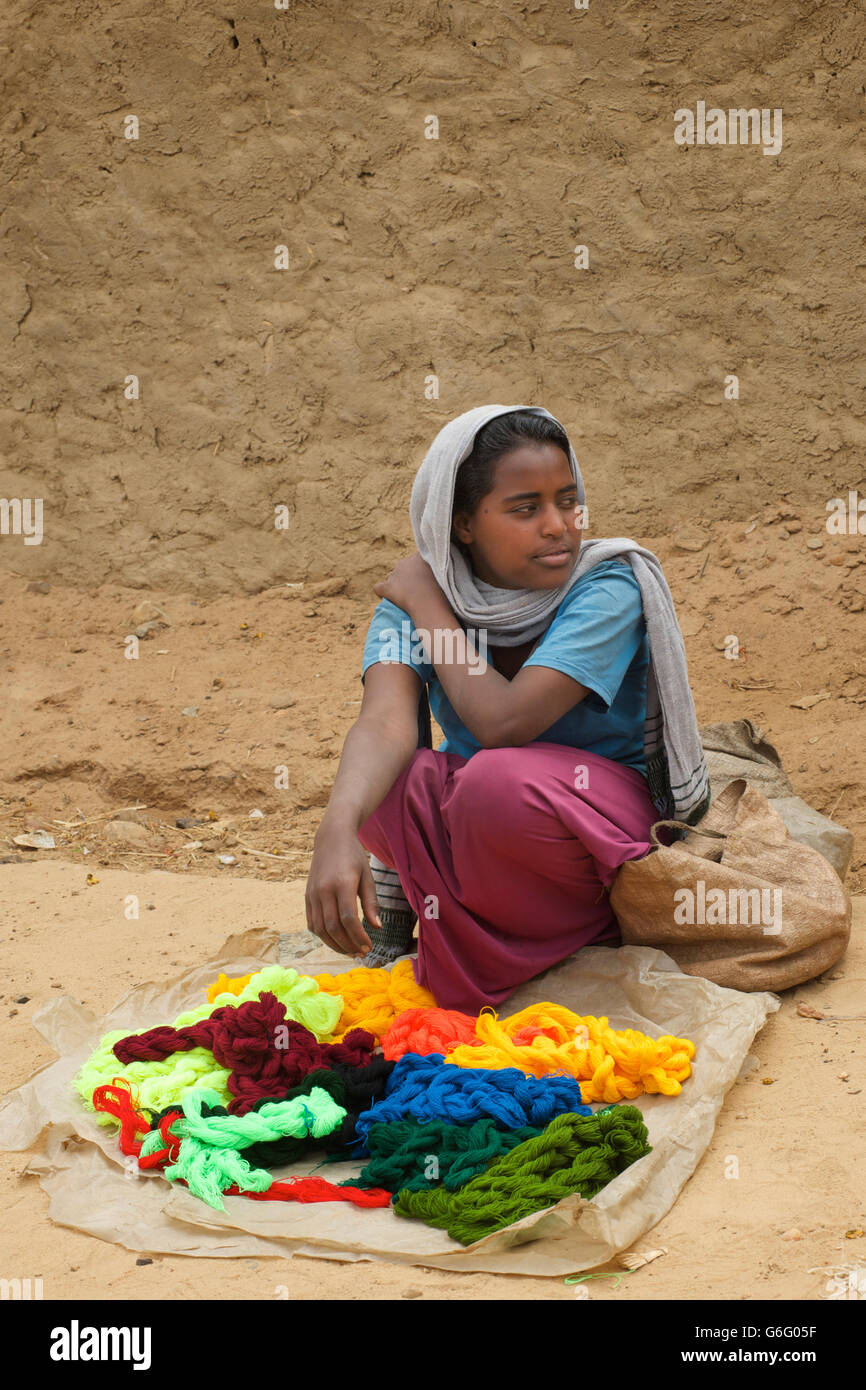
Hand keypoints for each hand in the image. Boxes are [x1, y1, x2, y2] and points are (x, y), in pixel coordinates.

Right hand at [305, 819, 381, 957]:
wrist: (331, 839)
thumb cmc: (354, 857)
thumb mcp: (368, 876)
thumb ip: (371, 903)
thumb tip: (376, 928)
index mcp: (342, 884)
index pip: (348, 919)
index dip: (358, 937)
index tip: (369, 947)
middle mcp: (324, 890)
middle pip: (333, 927)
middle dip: (348, 945)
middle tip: (361, 953)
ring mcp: (313, 894)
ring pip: (320, 929)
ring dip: (335, 944)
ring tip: (349, 951)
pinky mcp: (307, 897)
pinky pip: (312, 923)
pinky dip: (323, 936)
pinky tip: (336, 940)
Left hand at [372, 551, 442, 614]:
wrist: (431, 605)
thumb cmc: (444, 593)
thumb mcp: (448, 573)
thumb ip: (441, 566)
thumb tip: (442, 565)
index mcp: (419, 557)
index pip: (416, 560)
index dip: (420, 570)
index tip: (427, 580)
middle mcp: (405, 562)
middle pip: (403, 567)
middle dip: (408, 577)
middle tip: (418, 590)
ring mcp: (394, 574)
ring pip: (392, 577)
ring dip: (397, 585)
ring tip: (406, 597)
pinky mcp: (387, 587)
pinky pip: (379, 588)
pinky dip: (382, 592)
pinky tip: (387, 598)